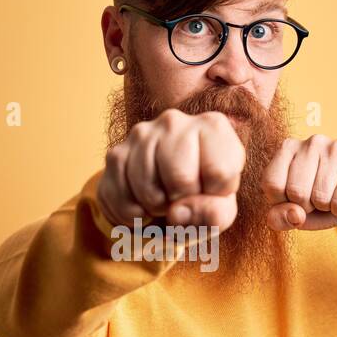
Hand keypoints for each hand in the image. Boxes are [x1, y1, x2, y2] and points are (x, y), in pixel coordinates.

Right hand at [98, 108, 245, 231]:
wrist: (164, 194)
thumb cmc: (202, 197)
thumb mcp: (221, 208)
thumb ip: (214, 214)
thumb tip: (177, 213)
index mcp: (212, 126)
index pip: (220, 174)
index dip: (214, 196)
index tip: (210, 190)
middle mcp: (174, 121)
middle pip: (181, 180)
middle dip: (181, 203)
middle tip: (181, 199)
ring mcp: (141, 135)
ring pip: (149, 191)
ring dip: (156, 210)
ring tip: (163, 201)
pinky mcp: (116, 153)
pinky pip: (121, 197)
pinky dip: (132, 214)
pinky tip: (142, 207)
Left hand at [261, 134, 336, 230]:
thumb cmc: (318, 204)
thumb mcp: (291, 213)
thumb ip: (279, 217)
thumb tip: (295, 214)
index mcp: (289, 148)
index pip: (272, 183)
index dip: (281, 201)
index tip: (293, 198)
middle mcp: (312, 142)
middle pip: (296, 190)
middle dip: (305, 206)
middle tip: (316, 199)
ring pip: (320, 197)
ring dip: (326, 208)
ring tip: (332, 197)